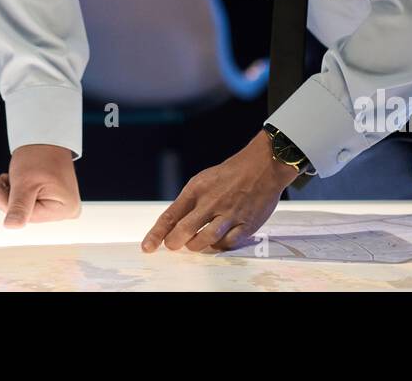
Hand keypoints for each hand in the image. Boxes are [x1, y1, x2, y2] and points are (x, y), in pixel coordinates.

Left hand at [0, 143, 80, 227]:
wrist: (47, 136)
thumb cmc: (41, 155)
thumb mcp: (26, 182)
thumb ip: (18, 207)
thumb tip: (11, 227)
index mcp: (65, 209)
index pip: (25, 215)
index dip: (2, 201)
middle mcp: (66, 210)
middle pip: (25, 211)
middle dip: (3, 196)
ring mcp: (60, 204)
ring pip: (24, 205)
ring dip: (6, 192)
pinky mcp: (52, 198)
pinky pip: (28, 199)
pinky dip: (14, 190)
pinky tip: (5, 179)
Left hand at [141, 130, 299, 252]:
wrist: (263, 165)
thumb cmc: (229, 174)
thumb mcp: (203, 181)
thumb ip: (189, 202)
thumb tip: (172, 225)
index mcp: (197, 189)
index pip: (170, 215)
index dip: (157, 234)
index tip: (148, 247)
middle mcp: (211, 201)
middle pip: (185, 230)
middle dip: (174, 242)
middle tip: (173, 245)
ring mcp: (229, 214)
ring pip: (205, 239)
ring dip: (195, 246)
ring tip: (193, 244)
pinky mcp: (246, 224)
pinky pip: (228, 243)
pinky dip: (218, 246)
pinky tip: (216, 241)